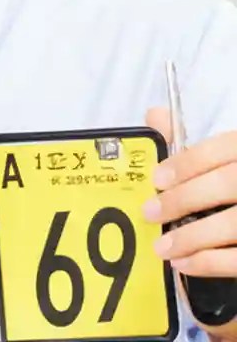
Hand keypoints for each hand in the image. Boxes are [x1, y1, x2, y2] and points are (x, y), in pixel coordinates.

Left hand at [144, 107, 236, 340]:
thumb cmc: (235, 185)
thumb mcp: (227, 159)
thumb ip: (193, 143)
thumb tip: (153, 116)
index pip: (226, 147)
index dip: (189, 162)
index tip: (158, 178)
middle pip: (228, 184)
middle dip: (183, 199)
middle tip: (149, 213)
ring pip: (235, 223)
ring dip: (193, 237)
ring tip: (161, 247)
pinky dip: (210, 262)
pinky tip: (184, 263)